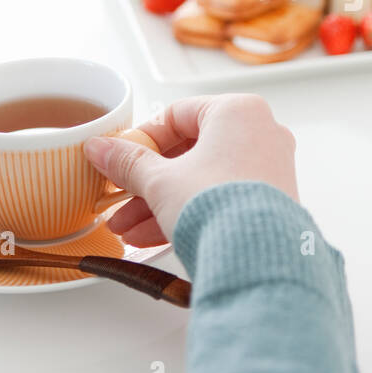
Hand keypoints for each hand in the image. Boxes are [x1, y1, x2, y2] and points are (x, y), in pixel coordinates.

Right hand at [84, 94, 298, 247]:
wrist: (256, 261)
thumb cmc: (216, 207)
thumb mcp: (160, 182)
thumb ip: (128, 162)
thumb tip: (100, 148)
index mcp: (237, 111)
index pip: (178, 115)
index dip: (141, 139)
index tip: (120, 158)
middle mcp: (261, 133)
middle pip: (189, 152)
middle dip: (147, 181)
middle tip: (119, 198)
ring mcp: (269, 169)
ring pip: (202, 179)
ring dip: (160, 202)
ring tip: (126, 229)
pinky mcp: (270, 202)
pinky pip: (220, 199)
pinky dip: (188, 212)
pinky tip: (151, 237)